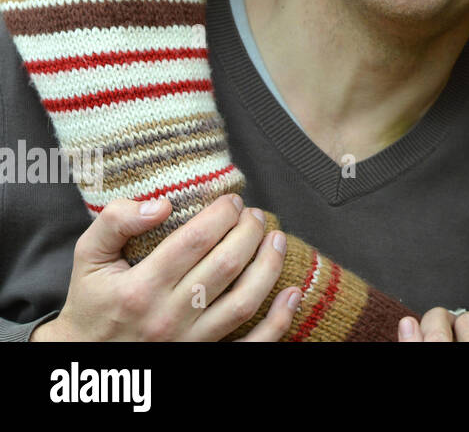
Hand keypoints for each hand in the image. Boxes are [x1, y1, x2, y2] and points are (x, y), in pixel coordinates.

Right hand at [31, 194, 299, 341]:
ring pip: (244, 301)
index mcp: (139, 289)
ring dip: (269, 265)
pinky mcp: (204, 357)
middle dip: (249, 232)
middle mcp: (167, 317)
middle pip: (225, 266)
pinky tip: (293, 293)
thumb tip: (161, 204)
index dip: (222, 214)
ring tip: (276, 238)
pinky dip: (279, 321)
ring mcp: (189, 341)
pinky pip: (252, 344)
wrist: (85, 357)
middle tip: (255, 215)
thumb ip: (114, 222)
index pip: (194, 241)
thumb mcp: (87, 258)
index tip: (232, 200)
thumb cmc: (92, 301)